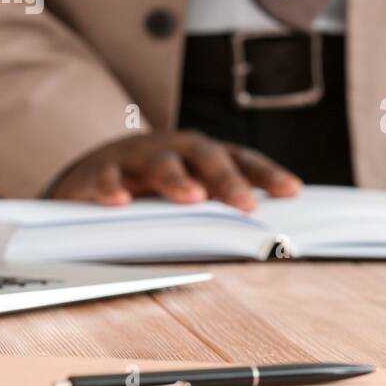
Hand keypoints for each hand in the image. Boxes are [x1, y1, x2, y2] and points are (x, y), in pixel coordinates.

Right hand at [48, 131, 301, 210]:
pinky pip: (107, 177)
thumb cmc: (155, 187)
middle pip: (207, 158)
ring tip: (193, 199)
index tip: (292, 191)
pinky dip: (112, 187)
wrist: (92, 172)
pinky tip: (119, 202)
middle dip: (228, 180)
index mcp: (203, 155)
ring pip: (161, 163)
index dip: (267, 174)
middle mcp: (175, 148)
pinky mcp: (100, 169)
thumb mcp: (189, 190)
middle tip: (247, 205)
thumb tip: (263, 237)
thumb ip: (219, 206)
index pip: (241, 159)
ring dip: (178, 180)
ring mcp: (137, 156)